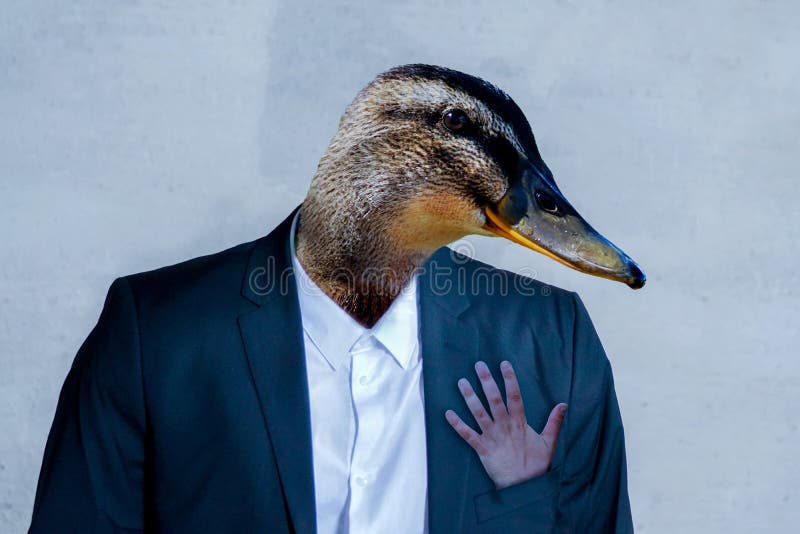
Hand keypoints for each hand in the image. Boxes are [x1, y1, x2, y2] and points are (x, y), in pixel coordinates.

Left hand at [445, 360, 567, 489]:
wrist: (524, 487)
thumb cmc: (536, 464)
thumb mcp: (549, 442)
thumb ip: (554, 422)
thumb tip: (563, 404)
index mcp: (520, 424)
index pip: (514, 396)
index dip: (509, 379)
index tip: (503, 364)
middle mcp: (504, 427)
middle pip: (494, 400)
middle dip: (486, 381)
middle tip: (478, 365)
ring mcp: (492, 437)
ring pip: (478, 413)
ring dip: (469, 397)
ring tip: (461, 382)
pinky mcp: (482, 449)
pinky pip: (467, 435)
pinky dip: (457, 425)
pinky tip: (448, 413)